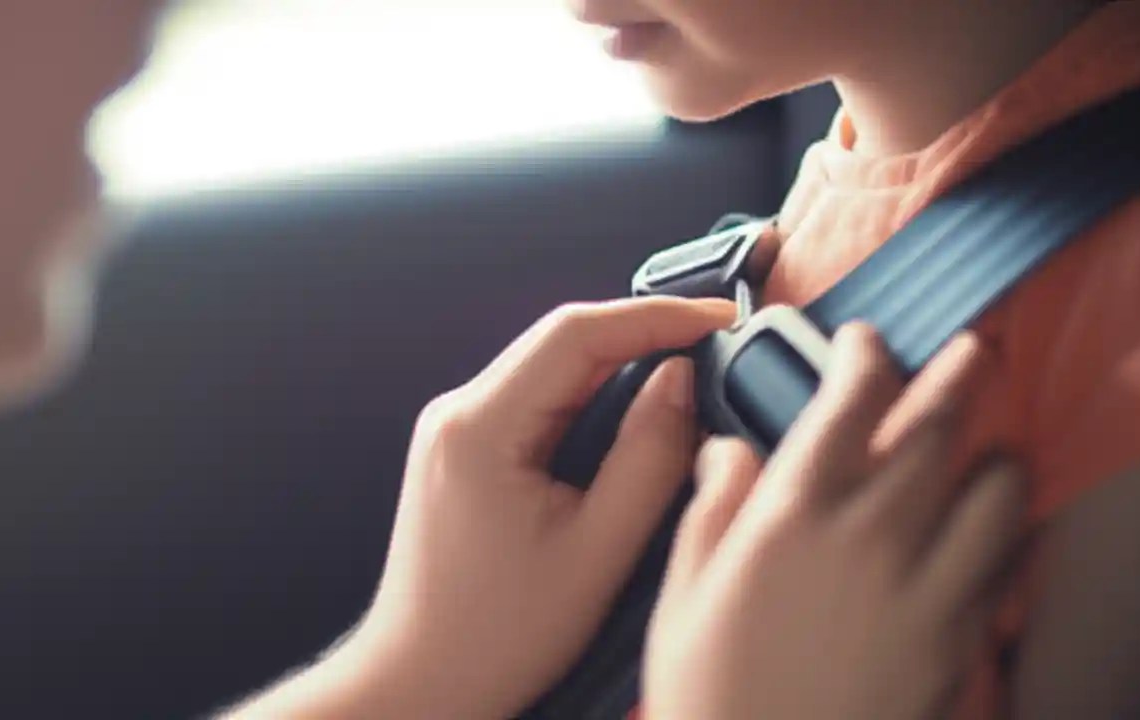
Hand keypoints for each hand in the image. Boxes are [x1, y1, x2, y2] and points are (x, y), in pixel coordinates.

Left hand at [310, 297, 732, 718]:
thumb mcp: (596, 553)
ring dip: (618, 369)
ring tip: (687, 381)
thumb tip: (680, 379)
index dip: (655, 316)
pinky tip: (632, 421)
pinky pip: (538, 402)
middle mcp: (458, 412)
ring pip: (552, 370)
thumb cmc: (499, 635)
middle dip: (642, 336)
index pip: (575, 333)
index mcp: (480, 427)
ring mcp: (456, 430)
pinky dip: (590, 402)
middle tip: (715, 347)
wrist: (420, 681)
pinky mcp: (466, 451)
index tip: (719, 319)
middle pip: (562, 342)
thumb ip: (646, 458)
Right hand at [644, 325, 1024, 719]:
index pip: (850, 398)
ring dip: (994, 454)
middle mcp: (870, 533)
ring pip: (994, 489)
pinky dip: (1010, 533)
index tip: (863, 339)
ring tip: (991, 446)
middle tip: (972, 348)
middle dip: (959, 372)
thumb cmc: (709, 689)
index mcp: (794, 512)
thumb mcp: (684, 592)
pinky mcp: (961, 638)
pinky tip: (999, 531)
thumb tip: (728, 448)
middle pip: (939, 425)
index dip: (864, 352)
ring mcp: (927, 586)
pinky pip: (1008, 564)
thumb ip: (712, 507)